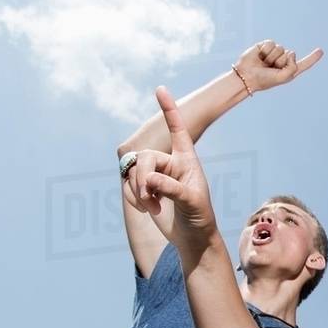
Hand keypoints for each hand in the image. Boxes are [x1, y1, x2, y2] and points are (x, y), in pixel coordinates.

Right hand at [123, 87, 218, 252]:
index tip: (160, 89)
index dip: (169, 110)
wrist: (192, 238)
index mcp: (187, 160)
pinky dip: (133, 197)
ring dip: (137, 191)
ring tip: (152, 207)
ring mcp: (156, 175)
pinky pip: (127, 185)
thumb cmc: (199, 218)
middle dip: (142, 178)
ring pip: (133, 172)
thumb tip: (150, 179)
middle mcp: (170, 163)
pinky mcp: (144, 189)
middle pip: (145, 158)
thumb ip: (173, 188)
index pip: (178, 130)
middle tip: (150, 198)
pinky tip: (147, 209)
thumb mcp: (192, 203)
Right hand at [233, 39, 322, 92]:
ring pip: (281, 48)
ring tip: (264, 64)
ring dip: (272, 57)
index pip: (304, 64)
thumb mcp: (282, 78)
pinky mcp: (266, 46)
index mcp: (289, 70)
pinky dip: (266, 51)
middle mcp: (284, 61)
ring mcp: (275, 53)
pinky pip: (272, 43)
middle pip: (291, 54)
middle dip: (280, 61)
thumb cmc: (264, 80)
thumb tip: (291, 52)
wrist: (246, 76)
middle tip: (270, 68)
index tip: (321, 51)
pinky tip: (260, 56)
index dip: (312, 58)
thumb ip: (293, 67)